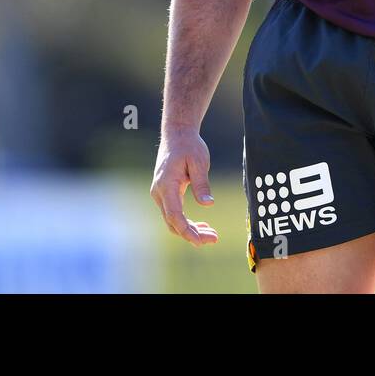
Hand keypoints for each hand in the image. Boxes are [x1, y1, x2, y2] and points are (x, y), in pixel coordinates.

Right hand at [150, 128, 220, 246]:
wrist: (177, 135)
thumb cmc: (189, 146)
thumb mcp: (199, 162)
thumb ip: (202, 183)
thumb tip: (208, 203)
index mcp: (167, 185)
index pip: (174, 215)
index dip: (186, 230)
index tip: (201, 240)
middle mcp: (159, 193)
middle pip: (173, 222)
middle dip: (192, 234)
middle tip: (214, 238)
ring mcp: (160, 194)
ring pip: (173, 220)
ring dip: (190, 230)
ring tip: (212, 235)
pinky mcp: (165, 194)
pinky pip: (174, 213)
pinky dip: (187, 222)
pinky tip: (202, 225)